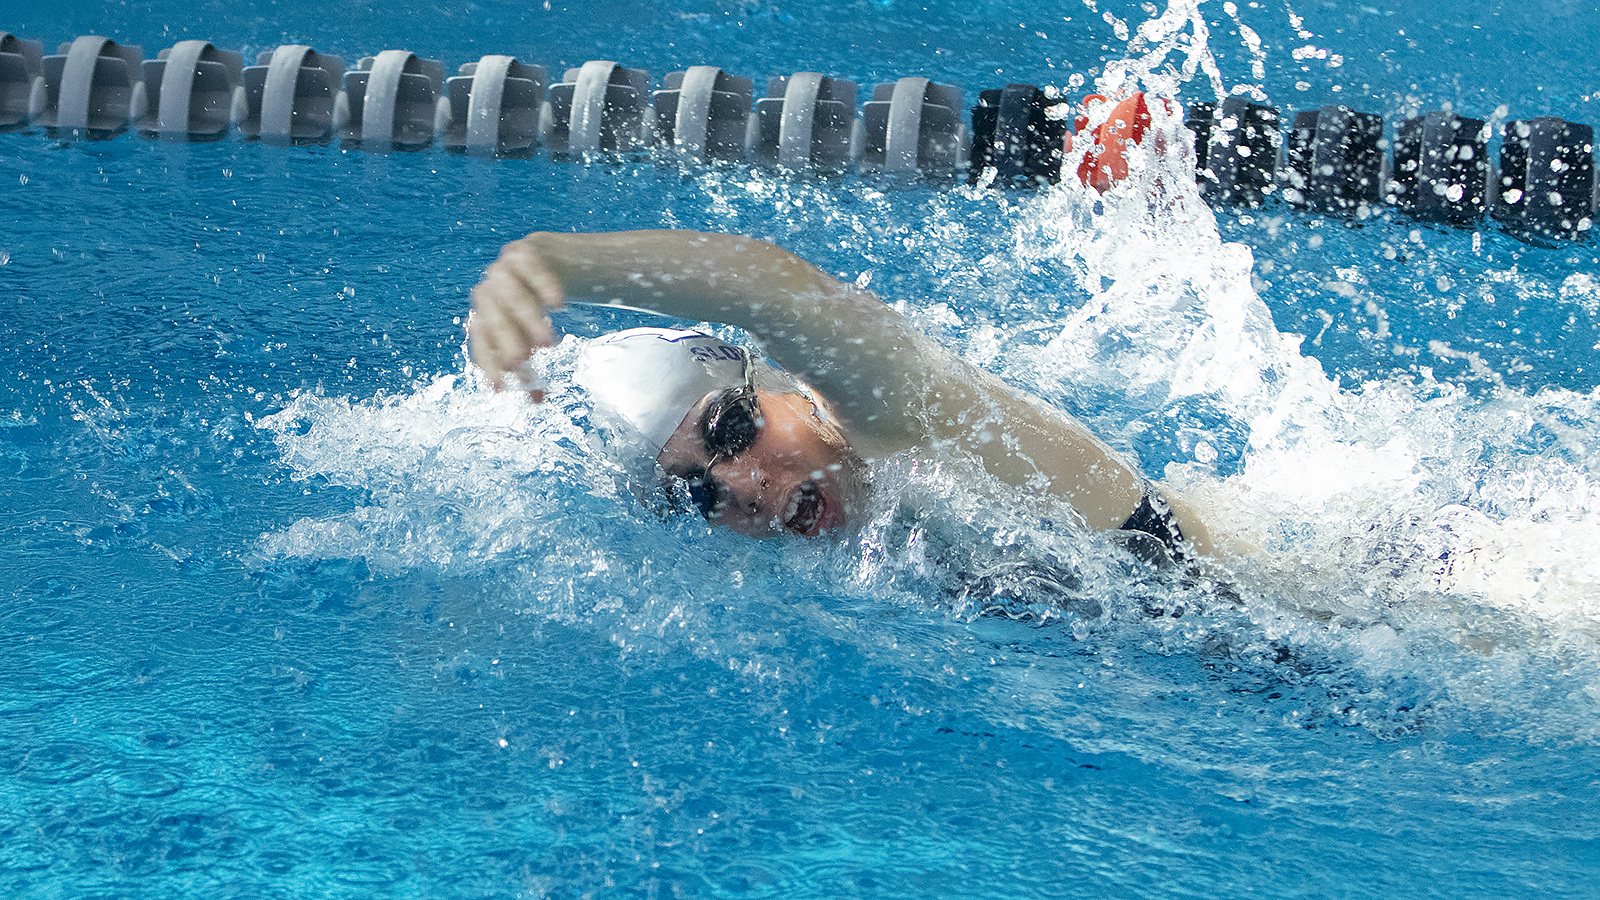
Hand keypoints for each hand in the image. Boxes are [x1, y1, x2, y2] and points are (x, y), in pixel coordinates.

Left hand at [468, 236, 566, 396]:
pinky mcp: (523, 253)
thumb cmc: (530, 307)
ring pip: (514, 299)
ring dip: (529, 322)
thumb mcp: (529, 336)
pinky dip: (545, 286)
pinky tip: (558, 305)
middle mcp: (488, 295)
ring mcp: (503, 272)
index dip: (490, 366)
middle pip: (496, 322)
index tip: (500, 389)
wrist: (540, 260)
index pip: (482, 345)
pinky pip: (533, 271)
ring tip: (548, 343)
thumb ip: (531, 364)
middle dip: (509, 344)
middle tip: (524, 363)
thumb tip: (539, 402)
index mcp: (484, 317)